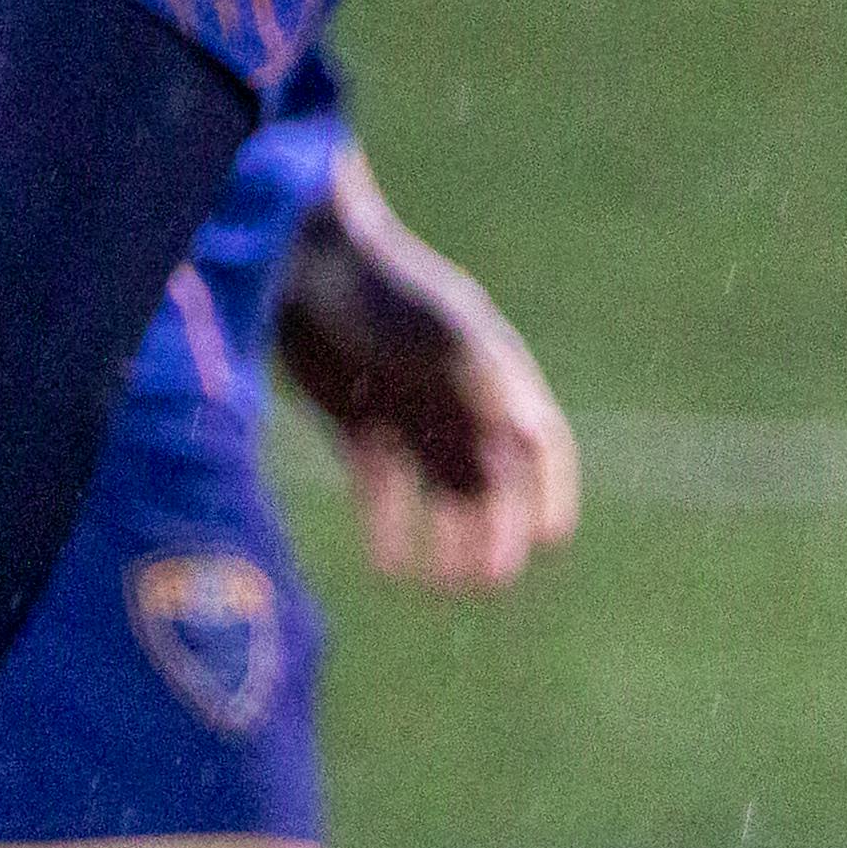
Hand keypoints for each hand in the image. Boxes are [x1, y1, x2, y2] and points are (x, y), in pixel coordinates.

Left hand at [269, 204, 581, 595]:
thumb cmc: (380, 288)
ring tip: (442, 586)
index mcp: (493, 376)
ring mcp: (411, 417)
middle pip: (493, 484)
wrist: (297, 260)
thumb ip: (487, 380)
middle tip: (488, 581)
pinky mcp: (362, 429)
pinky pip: (384, 491)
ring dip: (449, 543)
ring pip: (442, 497)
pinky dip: (389, 527)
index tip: (546, 541)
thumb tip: (533, 436)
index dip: (549, 494)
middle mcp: (458, 403)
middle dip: (496, 534)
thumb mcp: (443, 330)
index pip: (540, 447)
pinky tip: (388, 564)